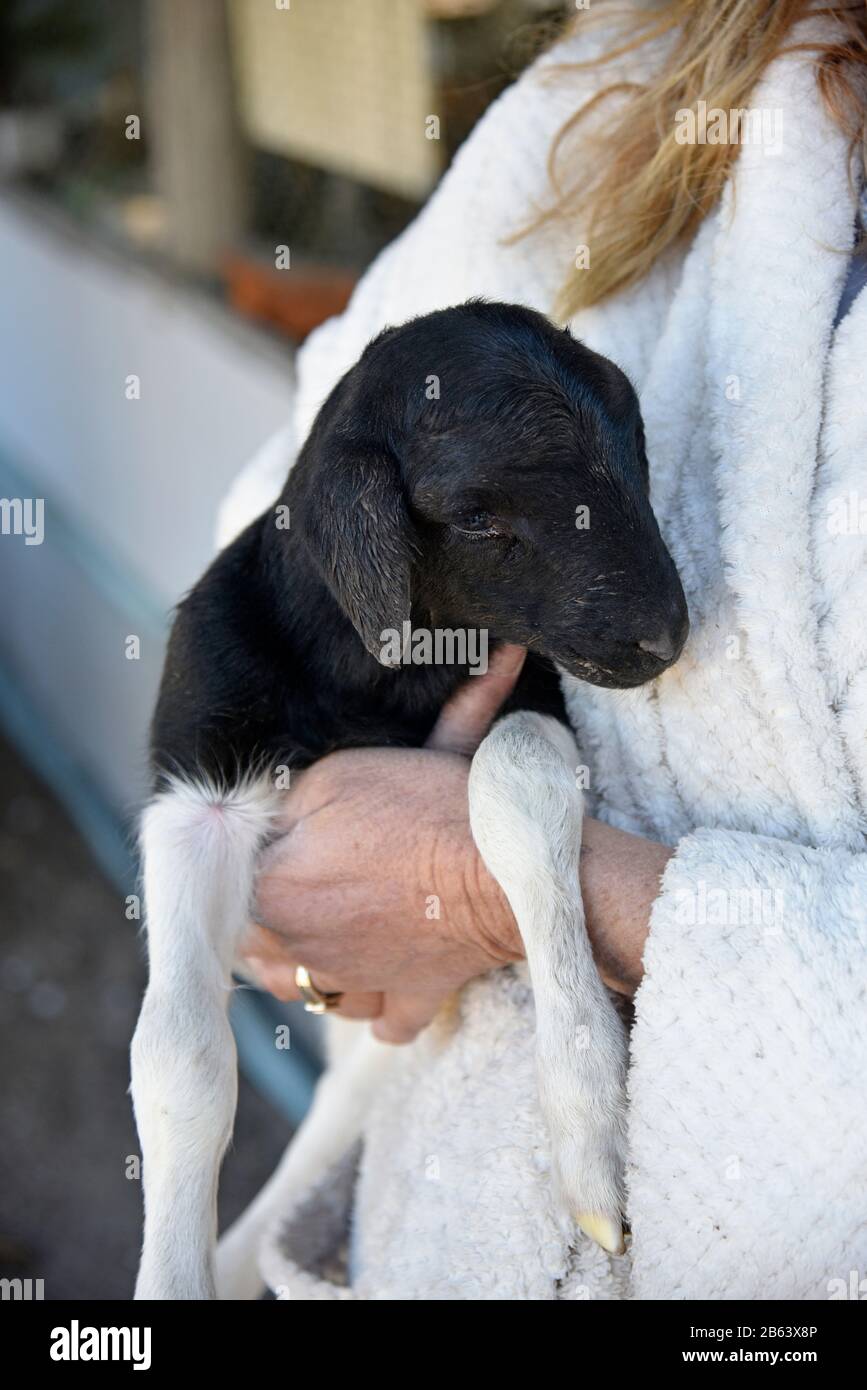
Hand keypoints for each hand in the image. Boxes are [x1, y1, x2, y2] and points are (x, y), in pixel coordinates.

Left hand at [242, 647, 671, 1040]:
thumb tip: (259, 823)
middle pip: (258, 948)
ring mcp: (359, 981)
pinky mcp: (412, 996)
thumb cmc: (422, 809)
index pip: (225, 890)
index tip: (268, 846)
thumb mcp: (336, 776)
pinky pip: (385, 1021)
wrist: (507, 863)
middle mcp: (304, 949)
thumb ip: (281, 805)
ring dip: (309, 972)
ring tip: (324, 939)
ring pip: (312, 993)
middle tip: (291, 887)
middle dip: (265, 923)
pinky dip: (380, 1009)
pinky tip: (382, 986)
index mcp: (271, 894)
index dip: (242, 865)